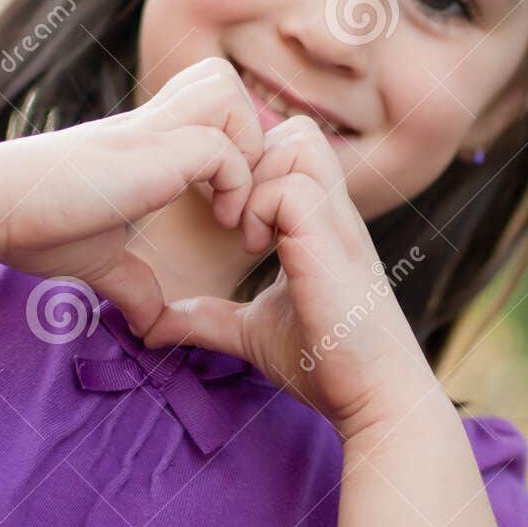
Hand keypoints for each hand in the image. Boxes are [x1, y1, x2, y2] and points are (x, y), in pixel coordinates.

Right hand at [0, 57, 264, 335]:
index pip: (207, 104)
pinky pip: (222, 147)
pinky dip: (235, 183)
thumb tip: (150, 325)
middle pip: (223, 78)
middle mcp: (151, 125)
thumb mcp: (98, 259)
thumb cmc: (32, 226)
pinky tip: (219, 220)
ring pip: (230, 94)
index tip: (226, 206)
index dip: (231, 144)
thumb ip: (131, 283)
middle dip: (249, 132)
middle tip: (238, 194)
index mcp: (143, 143)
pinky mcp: (153, 152)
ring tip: (232, 204)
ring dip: (247, 149)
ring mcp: (152, 132)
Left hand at [141, 114, 440, 439]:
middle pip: (297, 130)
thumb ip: (207, 317)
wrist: (373, 396)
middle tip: (232, 218)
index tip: (227, 218)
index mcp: (317, 223)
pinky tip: (259, 251)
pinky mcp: (331, 241)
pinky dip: (263, 211)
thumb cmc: (326, 364)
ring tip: (247, 236)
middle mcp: (331, 212)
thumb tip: (154, 325)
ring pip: (298, 142)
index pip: (290, 149)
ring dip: (259, 181)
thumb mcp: (252, 332)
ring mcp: (336, 221)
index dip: (252, 168)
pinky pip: (291, 187)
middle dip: (255, 162)